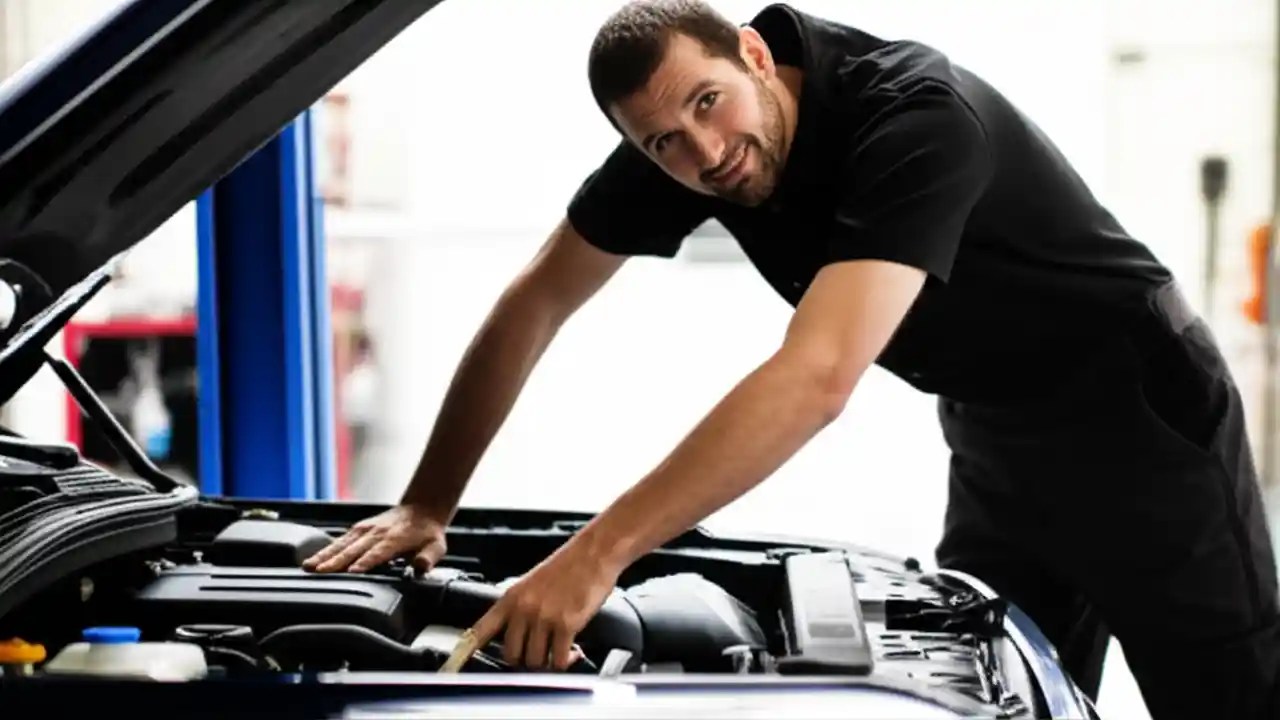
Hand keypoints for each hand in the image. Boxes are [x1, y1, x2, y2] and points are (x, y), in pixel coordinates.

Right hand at [302, 504, 447, 573]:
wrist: (421, 509)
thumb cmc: (427, 533)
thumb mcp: (436, 546)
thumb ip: (429, 558)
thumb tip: (421, 567)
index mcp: (395, 539)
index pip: (377, 553)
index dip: (365, 562)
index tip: (352, 572)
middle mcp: (377, 533)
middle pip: (354, 549)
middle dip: (336, 561)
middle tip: (319, 572)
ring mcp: (365, 530)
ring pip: (342, 544)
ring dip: (325, 555)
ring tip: (309, 567)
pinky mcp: (358, 529)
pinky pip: (340, 540)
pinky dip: (326, 550)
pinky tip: (313, 560)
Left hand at [469, 541, 621, 669]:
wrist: (593, 552)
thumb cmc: (568, 565)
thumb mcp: (532, 583)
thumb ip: (521, 607)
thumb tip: (517, 634)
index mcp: (511, 598)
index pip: (481, 630)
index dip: (466, 651)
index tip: (455, 666)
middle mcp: (523, 608)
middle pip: (511, 655)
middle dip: (524, 663)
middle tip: (539, 657)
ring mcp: (544, 617)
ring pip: (534, 661)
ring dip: (548, 664)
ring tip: (560, 653)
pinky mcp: (566, 624)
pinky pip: (558, 660)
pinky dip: (566, 663)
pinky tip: (573, 653)